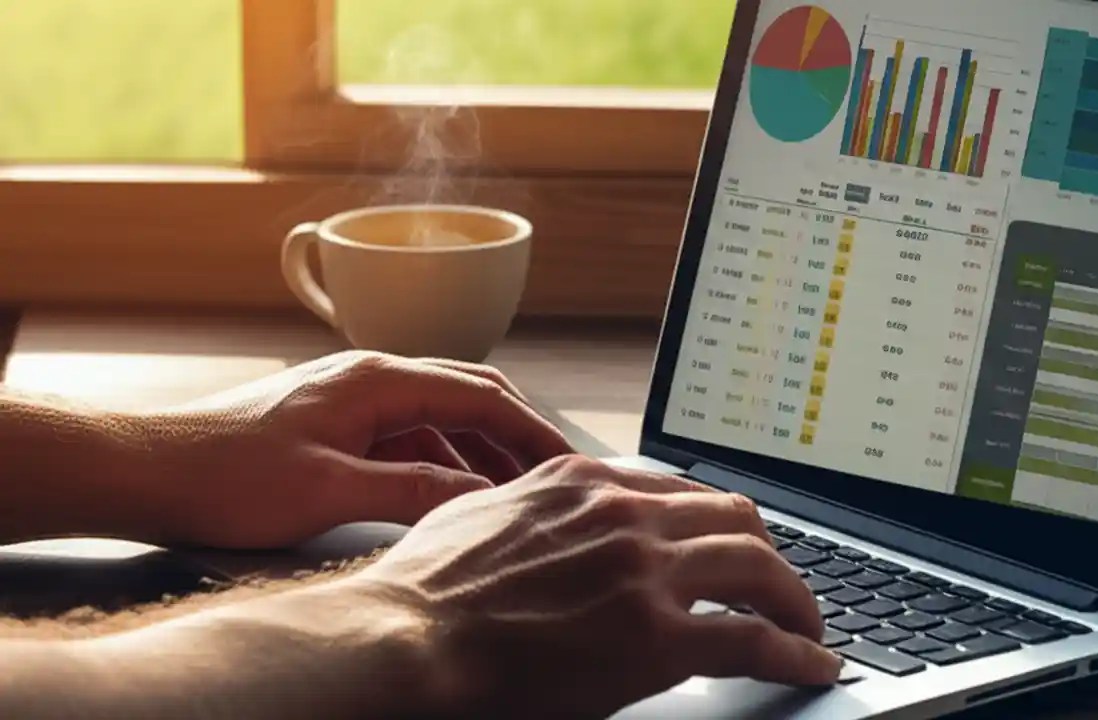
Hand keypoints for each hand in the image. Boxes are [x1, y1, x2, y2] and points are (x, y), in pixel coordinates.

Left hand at [126, 351, 573, 548]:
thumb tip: (482, 498)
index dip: (533, 431)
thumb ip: (413, 492)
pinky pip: (411, 435)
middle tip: (556, 476)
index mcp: (379, 380)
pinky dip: (444, 461)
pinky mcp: (337, 421)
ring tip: (517, 492)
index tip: (569, 464)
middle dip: (518, 435)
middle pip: (471, 395)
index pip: (483, 396)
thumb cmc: (225, 474)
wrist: (146, 467)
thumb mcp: (329, 491)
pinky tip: (454, 493)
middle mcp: (373, 376)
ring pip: (442, 417)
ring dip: (482, 451)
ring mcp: (355, 397)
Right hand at [353, 455, 841, 718]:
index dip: (716, 523)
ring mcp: (644, 570)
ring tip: (808, 628)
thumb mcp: (484, 514)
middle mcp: (625, 513)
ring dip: (795, 600)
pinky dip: (796, 651)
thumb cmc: (426, 587)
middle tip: (779, 587)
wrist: (404, 638)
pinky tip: (813, 665)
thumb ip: (536, 508)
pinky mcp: (656, 635)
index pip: (680, 489)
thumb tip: (551, 524)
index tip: (730, 546)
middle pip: (733, 517)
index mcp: (584, 481)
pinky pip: (753, 638)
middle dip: (768, 553)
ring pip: (758, 566)